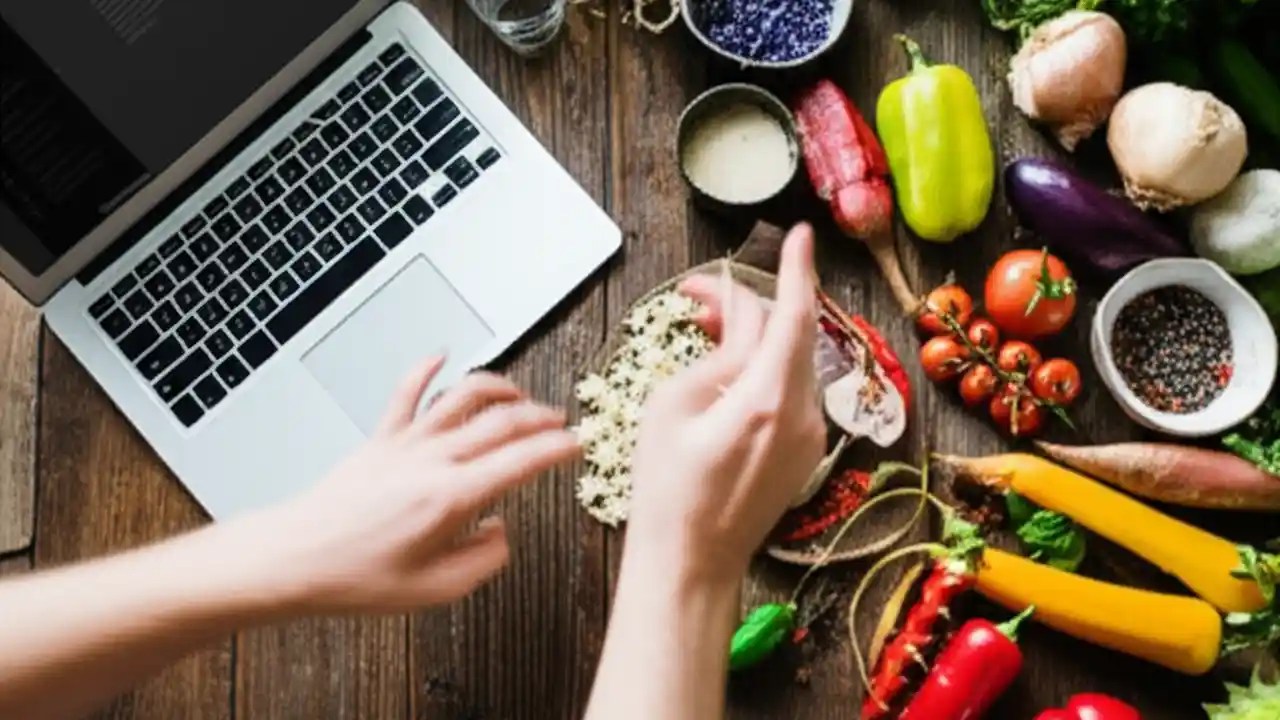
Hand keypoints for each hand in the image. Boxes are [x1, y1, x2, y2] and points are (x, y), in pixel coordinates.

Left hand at [250, 359, 579, 612]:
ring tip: (519, 396)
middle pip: (501, 421)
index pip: (521, 461)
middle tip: (561, 423)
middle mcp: (433, 460)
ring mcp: (405, 444)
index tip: (578, 445)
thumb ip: (482, 561)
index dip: (557, 449)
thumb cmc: (356, 577)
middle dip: (541, 417)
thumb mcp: (435, 590)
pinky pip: (406, 393)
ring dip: (499, 388)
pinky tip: (440, 356)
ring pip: (462, 396)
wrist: (295, 558)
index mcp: (452, 497)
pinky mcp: (380, 440)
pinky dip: (426, 369)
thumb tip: (500, 533)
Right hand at [625, 223, 825, 582]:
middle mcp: (801, 414)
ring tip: (705, 332)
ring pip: (791, 359)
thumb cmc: (667, 489)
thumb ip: (717, 353)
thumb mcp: (673, 406)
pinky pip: (791, 389)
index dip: (798, 269)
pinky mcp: (805, 451)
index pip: (793, 314)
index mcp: (766, 398)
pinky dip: (764, 367)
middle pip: (790, 333)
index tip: (801, 235)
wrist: (691, 562)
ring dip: (755, 336)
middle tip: (697, 299)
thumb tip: (739, 323)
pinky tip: (728, 371)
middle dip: (749, 304)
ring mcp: (809, 435)